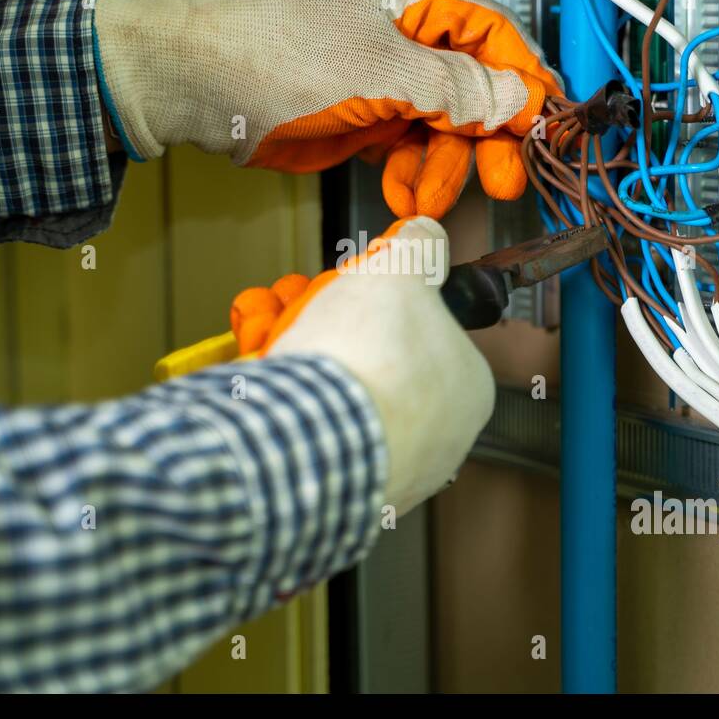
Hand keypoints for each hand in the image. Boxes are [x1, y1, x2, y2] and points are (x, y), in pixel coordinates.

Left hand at [94, 0, 561, 218]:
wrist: (197, 86)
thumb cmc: (275, 56)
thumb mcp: (378, 72)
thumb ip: (453, 89)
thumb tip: (514, 98)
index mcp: (414, 2)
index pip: (494, 36)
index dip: (524, 81)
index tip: (545, 128)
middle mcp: (404, 38)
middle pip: (474, 89)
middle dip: (489, 138)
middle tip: (505, 181)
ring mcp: (381, 80)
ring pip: (441, 127)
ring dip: (444, 166)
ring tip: (429, 194)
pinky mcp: (360, 117)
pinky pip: (406, 149)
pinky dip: (410, 174)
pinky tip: (401, 193)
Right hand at [228, 217, 493, 513]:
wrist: (308, 439)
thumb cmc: (371, 358)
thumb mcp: (401, 270)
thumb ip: (419, 247)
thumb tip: (425, 233)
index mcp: (466, 391)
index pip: (427, 331)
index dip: (383, 296)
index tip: (353, 280)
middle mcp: (432, 437)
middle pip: (371, 356)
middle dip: (324, 315)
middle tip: (297, 295)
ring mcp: (379, 467)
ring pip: (331, 388)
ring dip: (290, 340)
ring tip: (264, 318)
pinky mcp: (325, 485)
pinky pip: (300, 423)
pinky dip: (272, 388)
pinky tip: (253, 363)